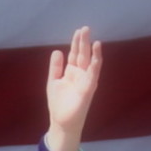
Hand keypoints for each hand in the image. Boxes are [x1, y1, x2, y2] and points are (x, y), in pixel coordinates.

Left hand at [45, 26, 102, 150]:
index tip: (78, 31)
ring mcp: (86, 81)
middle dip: (84, 42)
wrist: (61, 122)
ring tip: (93, 39)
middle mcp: (81, 75)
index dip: (76, 43)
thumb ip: (55, 67)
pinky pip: (93, 75)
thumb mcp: (53, 82)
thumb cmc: (59, 104)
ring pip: (90, 63)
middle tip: (85, 28)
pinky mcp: (88, 89)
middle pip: (82, 55)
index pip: (74, 54)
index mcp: (72, 72)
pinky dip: (96, 64)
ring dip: (92, 51)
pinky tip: (97, 55)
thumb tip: (57, 50)